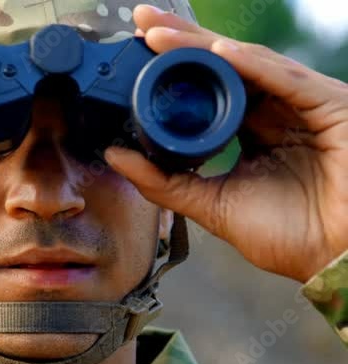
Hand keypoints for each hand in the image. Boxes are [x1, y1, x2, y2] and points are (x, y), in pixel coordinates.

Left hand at [105, 5, 347, 282]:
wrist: (336, 261)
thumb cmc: (289, 236)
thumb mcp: (210, 205)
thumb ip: (163, 182)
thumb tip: (115, 156)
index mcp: (251, 129)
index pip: (208, 86)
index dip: (173, 66)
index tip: (134, 51)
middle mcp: (276, 109)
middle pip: (223, 65)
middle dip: (181, 41)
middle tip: (141, 21)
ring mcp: (302, 104)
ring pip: (248, 63)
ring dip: (203, 46)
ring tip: (161, 35)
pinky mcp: (329, 105)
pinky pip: (286, 78)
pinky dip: (252, 64)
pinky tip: (218, 53)